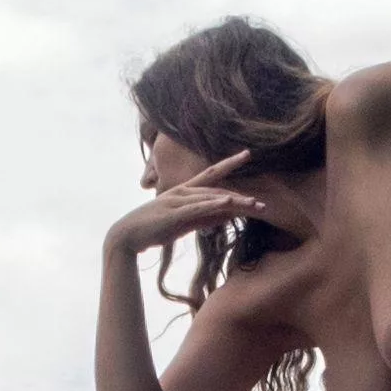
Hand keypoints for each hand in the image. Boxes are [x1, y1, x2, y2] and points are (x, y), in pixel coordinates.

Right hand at [106, 150, 263, 257]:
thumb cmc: (153, 230)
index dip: (230, 163)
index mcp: (185, 192)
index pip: (212, 174)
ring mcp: (178, 201)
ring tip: (255, 205)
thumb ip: (204, 219)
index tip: (247, 154)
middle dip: (242, 195)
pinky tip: (229, 202)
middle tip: (263, 202)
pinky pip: (198, 208)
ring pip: (212, 198)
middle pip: (218, 189)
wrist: (127, 237)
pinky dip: (214, 204)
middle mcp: (183, 192)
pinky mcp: (174, 214)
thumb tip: (225, 217)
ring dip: (235, 202)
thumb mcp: (183, 225)